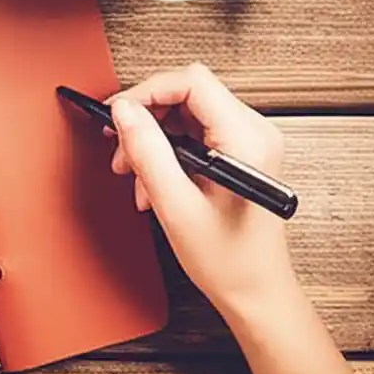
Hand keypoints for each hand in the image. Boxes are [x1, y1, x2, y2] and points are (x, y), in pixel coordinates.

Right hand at [106, 64, 295, 319]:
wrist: (255, 291)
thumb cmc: (228, 259)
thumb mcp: (175, 205)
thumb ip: (148, 152)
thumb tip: (124, 111)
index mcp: (246, 140)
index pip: (191, 83)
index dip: (147, 91)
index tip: (117, 114)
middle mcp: (254, 133)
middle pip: (187, 94)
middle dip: (146, 118)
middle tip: (120, 148)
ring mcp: (248, 142)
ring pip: (186, 113)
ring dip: (153, 139)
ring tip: (134, 173)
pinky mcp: (240, 153)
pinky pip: (195, 133)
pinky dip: (167, 152)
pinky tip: (153, 182)